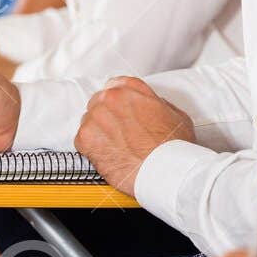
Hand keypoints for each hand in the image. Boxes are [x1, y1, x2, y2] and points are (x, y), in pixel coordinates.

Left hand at [74, 76, 193, 194]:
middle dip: (107, 117)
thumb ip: (156, 104)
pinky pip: (81, 141)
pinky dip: (91, 150)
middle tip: (120, 134)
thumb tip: (150, 106)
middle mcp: (110, 98)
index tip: (120, 111)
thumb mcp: (175, 113)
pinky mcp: (86, 139)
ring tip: (117, 148)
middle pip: (99, 103)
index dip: (118, 102)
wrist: (165, 170)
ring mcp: (96, 117)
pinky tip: (109, 156)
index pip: (114, 86)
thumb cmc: (173, 147)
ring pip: (89, 122)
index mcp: (130, 88)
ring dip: (99, 133)